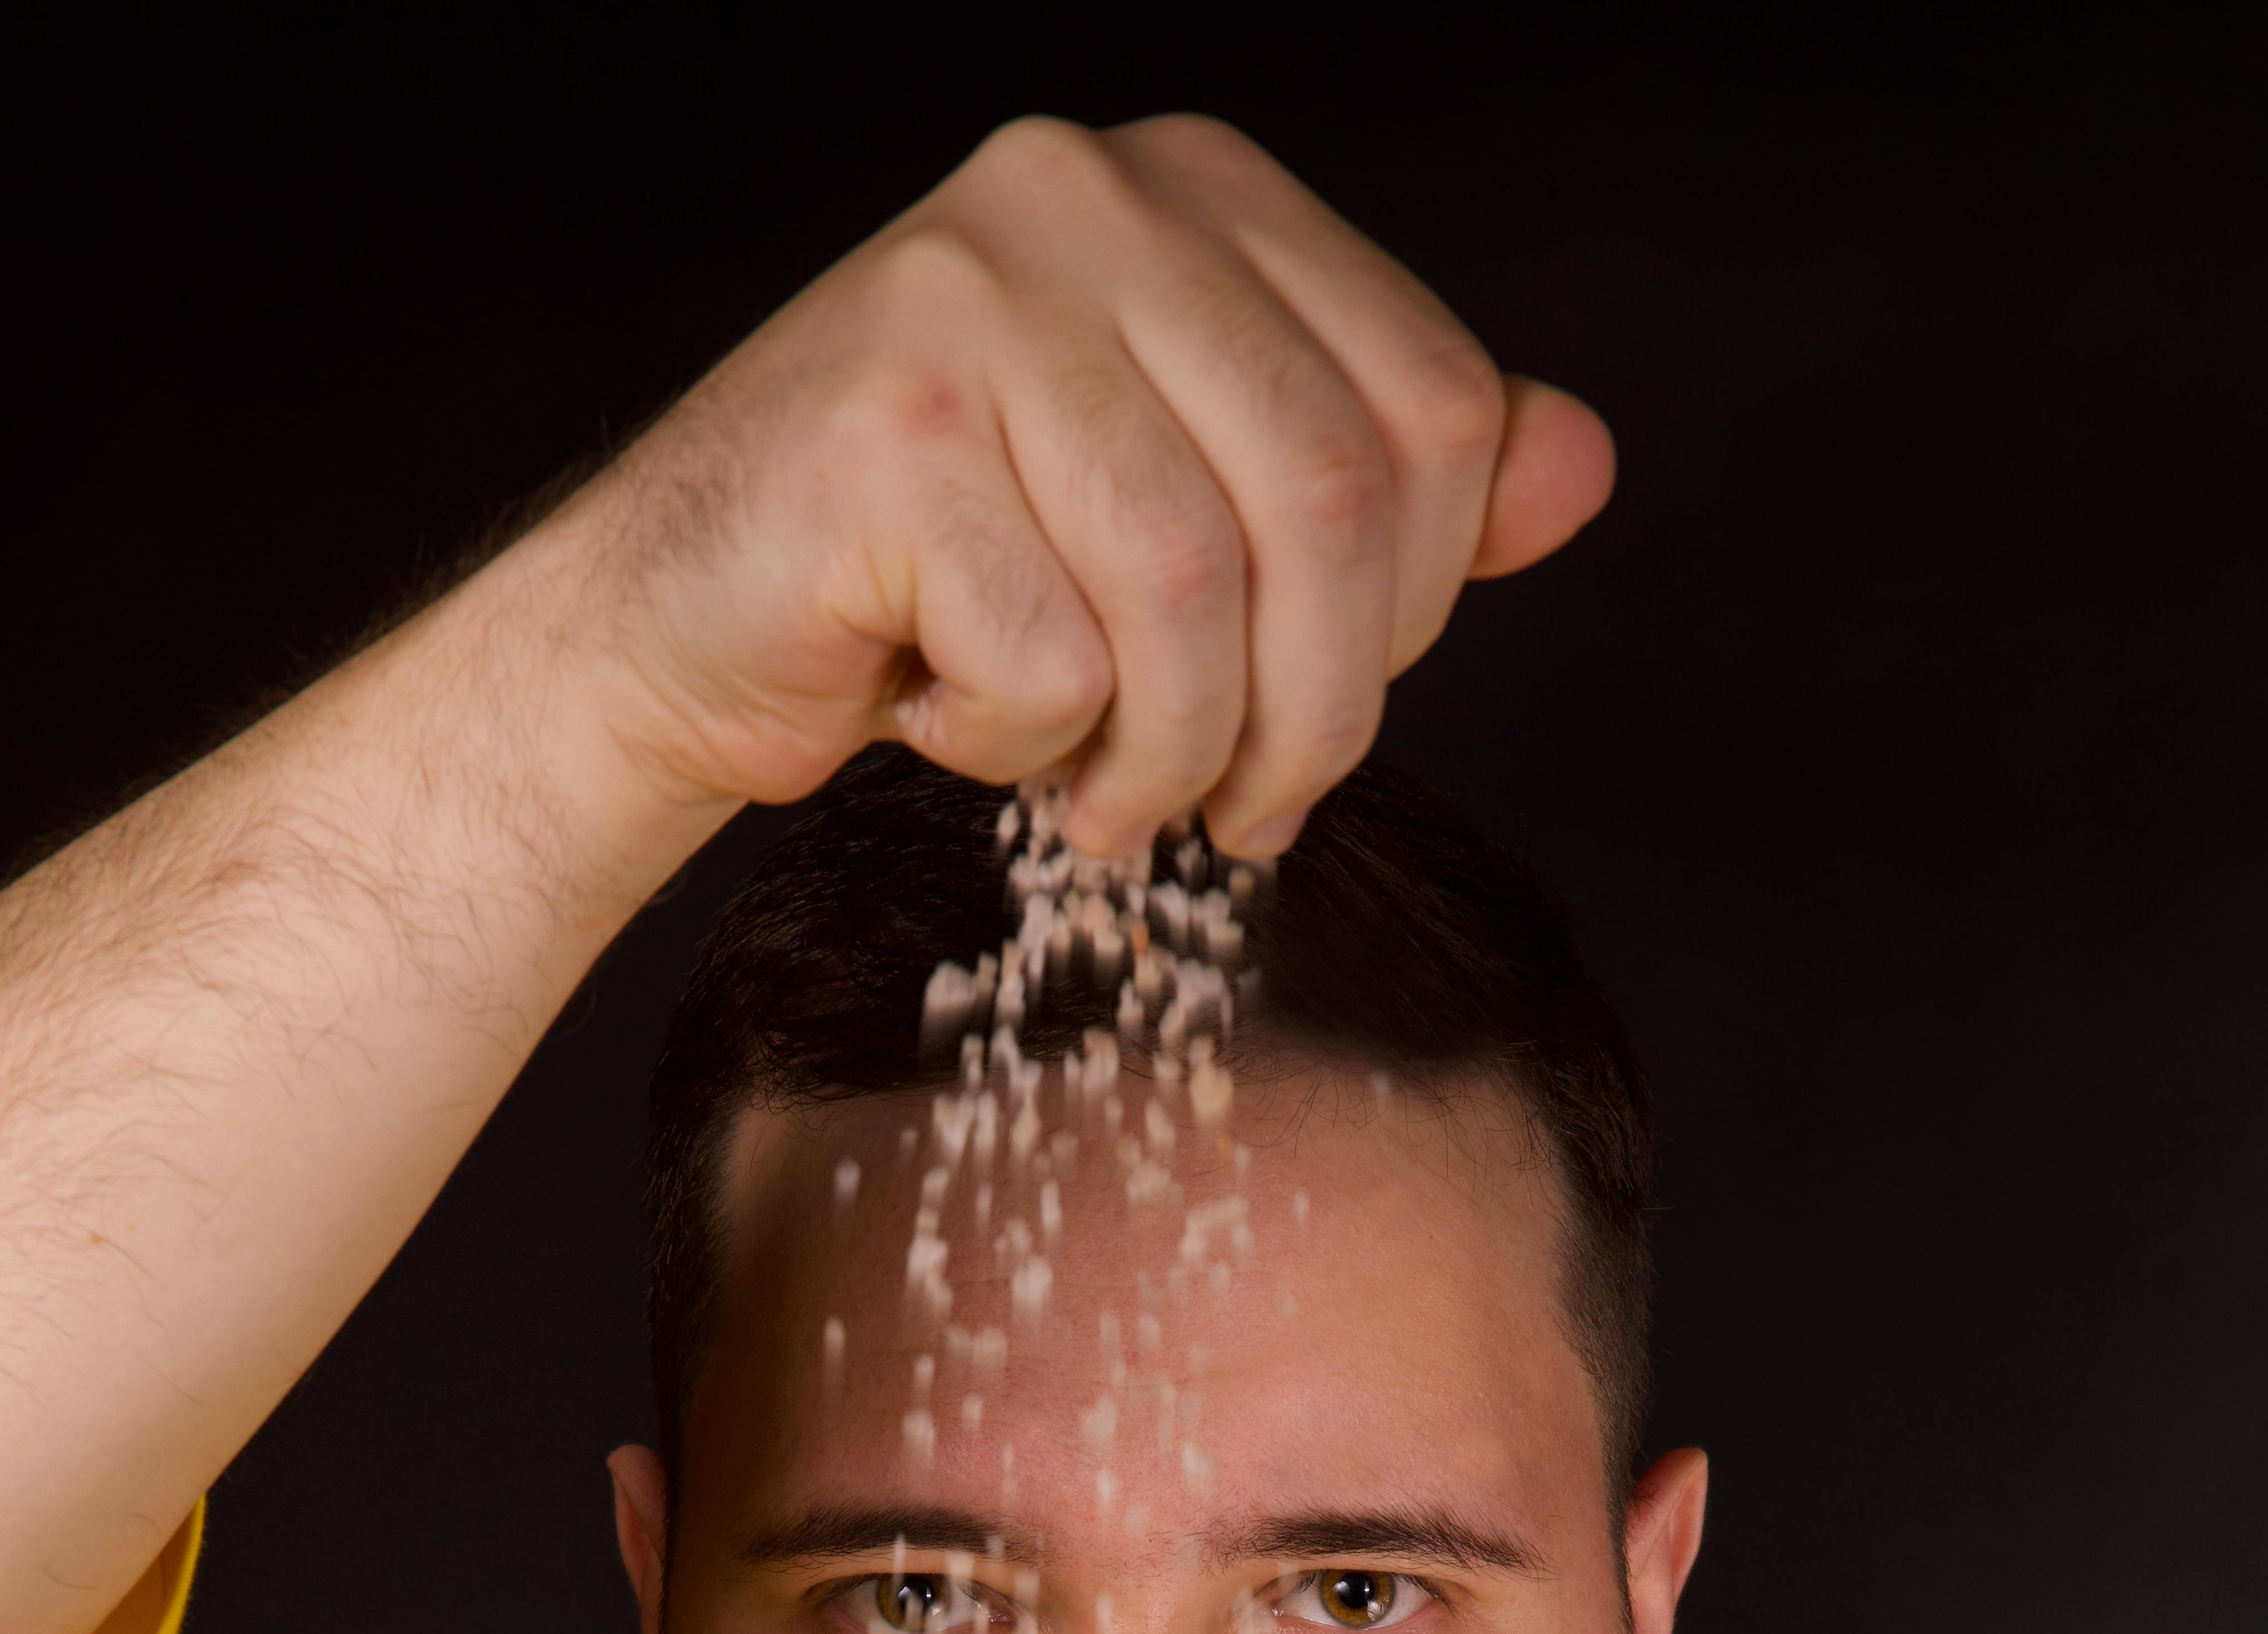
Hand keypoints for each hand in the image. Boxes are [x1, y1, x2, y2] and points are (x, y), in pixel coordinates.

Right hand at [570, 112, 1614, 861]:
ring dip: (1168, 750)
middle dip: (1310, 708)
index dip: (1411, 610)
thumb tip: (1580, 468)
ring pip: (1193, 588)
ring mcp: (972, 296)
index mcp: (1197, 193)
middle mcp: (1089, 199)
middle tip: (1238, 806)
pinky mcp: (883, 427)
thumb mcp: (1202, 511)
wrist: (687, 621)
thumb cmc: (949, 578)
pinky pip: (1051, 652)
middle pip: (1336, 493)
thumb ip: (1388, 481)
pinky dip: (1025, 742)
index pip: (1432, 408)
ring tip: (1102, 789)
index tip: (1315, 709)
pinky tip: (960, 719)